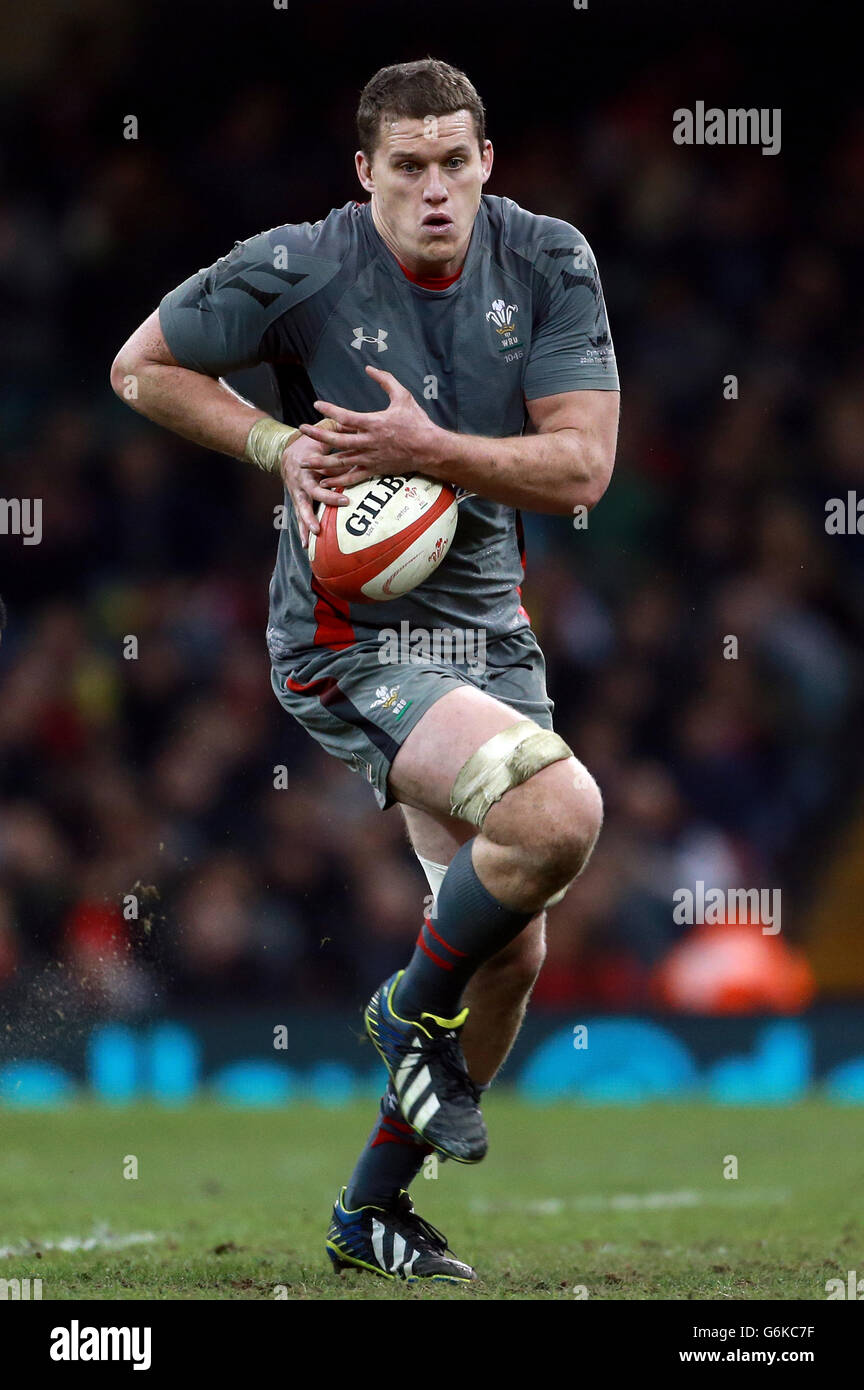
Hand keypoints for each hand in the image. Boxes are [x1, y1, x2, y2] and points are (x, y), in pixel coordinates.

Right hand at [279, 428, 348, 548]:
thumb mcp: (320, 436)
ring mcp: (298, 495)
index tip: (345, 501)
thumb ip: (335, 432)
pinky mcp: (299, 502)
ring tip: (311, 542)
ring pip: (301, 512)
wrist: (286, 453)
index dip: (331, 492)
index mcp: (307, 467)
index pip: (320, 482)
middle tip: (324, 526)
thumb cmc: (309, 444)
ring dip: (306, 527)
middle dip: (319, 515)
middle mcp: (300, 483)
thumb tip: (352, 424)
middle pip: (308, 500)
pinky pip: (300, 518)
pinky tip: (307, 547)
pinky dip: (303, 532)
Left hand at [297, 366, 442, 482]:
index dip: (330, 410)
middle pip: (338, 439)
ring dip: (321, 461)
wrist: (430, 449)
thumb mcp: (403, 396)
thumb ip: (385, 381)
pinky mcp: (375, 470)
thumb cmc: (417, 422)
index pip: (346, 416)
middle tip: (301, 430)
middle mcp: (369, 442)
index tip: (317, 405)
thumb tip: (370, 368)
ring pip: (341, 461)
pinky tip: (323, 482)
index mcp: (374, 423)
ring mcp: (371, 458)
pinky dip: (338, 481)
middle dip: (318, 434)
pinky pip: (353, 477)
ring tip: (304, 461)